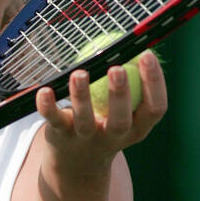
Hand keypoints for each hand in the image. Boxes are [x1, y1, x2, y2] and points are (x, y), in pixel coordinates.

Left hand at [35, 50, 167, 184]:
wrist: (77, 163)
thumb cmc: (107, 122)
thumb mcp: (126, 109)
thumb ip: (132, 79)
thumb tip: (138, 37)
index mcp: (137, 127)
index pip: (155, 108)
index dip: (155, 83)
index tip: (146, 55)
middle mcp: (114, 136)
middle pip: (120, 121)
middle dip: (120, 95)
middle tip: (117, 69)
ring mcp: (86, 138)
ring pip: (85, 121)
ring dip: (82, 97)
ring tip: (79, 73)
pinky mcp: (62, 136)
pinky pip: (54, 120)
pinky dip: (48, 106)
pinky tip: (44, 90)